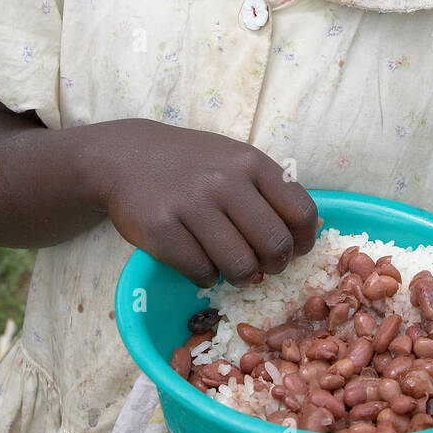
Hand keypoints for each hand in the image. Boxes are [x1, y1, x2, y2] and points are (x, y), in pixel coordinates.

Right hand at [87, 119, 318, 285]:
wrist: (125, 156)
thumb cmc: (191, 163)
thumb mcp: (235, 158)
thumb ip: (270, 188)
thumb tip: (306, 232)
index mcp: (251, 162)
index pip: (301, 212)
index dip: (303, 241)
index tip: (293, 250)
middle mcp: (225, 181)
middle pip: (274, 246)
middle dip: (274, 265)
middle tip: (262, 266)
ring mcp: (192, 205)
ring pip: (241, 266)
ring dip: (242, 276)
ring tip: (233, 269)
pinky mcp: (161, 230)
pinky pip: (202, 272)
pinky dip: (206, 276)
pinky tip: (200, 263)